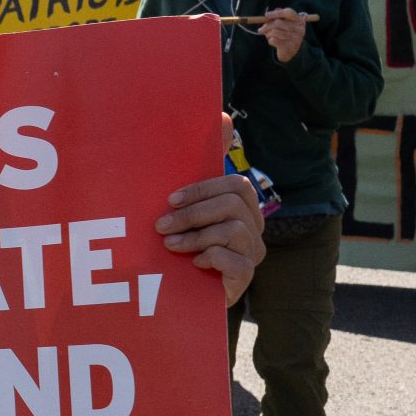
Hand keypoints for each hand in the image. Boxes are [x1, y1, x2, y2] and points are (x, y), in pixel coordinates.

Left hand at [156, 160, 266, 305]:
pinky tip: (194, 263)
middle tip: (161, 226)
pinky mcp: (246, 276)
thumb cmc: (179, 247)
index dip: (203, 189)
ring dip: (195, 236)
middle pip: (233, 204)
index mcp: (241, 209)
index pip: (237, 184)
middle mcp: (253, 229)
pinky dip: (209, 257)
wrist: (179, 296)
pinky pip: (234, 259)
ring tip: (171, 245)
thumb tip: (224, 120)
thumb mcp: (182, 213)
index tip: (171, 200)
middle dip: (192, 214)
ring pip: (233, 230)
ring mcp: (252, 253)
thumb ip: (196, 176)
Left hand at [258, 8, 306, 62]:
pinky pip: (273, 40)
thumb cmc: (286, 33)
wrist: (291, 50)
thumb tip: (268, 14)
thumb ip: (278, 17)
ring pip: (274, 32)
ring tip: (268, 35)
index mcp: (299, 20)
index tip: (266, 15)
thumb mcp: (285, 23)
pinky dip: (270, 40)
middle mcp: (300, 29)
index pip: (288, 13)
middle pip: (278, 22)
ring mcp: (296, 38)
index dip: (276, 13)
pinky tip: (272, 41)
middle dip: (267, 25)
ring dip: (268, 34)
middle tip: (261, 29)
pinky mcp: (290, 47)